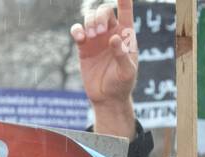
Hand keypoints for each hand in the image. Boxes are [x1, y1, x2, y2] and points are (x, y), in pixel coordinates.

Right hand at [72, 1, 136, 138]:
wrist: (107, 98)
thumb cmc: (122, 84)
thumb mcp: (127, 72)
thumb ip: (122, 55)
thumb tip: (114, 38)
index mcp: (126, 34)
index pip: (126, 11)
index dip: (124, 0)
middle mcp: (111, 32)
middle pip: (104, 11)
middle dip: (100, 16)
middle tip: (98, 31)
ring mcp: (96, 39)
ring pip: (90, 18)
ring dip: (89, 22)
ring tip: (91, 36)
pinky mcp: (84, 47)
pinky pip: (78, 31)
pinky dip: (77, 30)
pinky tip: (80, 38)